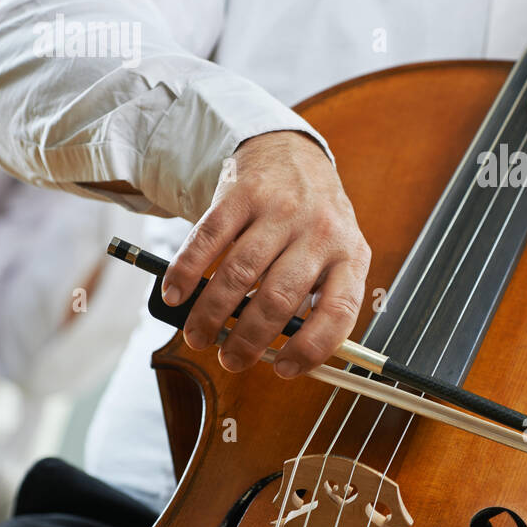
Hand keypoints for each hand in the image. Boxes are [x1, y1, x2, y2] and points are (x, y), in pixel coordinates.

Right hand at [159, 130, 370, 377]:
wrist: (294, 156)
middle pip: (279, 298)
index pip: (339, 312)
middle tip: (229, 359)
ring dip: (211, 314)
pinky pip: (209, 239)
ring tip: (199, 336)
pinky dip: (186, 272)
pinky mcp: (245, 193)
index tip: (284, 370)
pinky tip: (175, 295)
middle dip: (248, 339)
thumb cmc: (313, 224)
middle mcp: (321, 231)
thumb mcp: (335, 256)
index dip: (311, 348)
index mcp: (351, 255)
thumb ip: (316, 299)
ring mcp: (282, 210)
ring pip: (240, 274)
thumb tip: (279, 355)